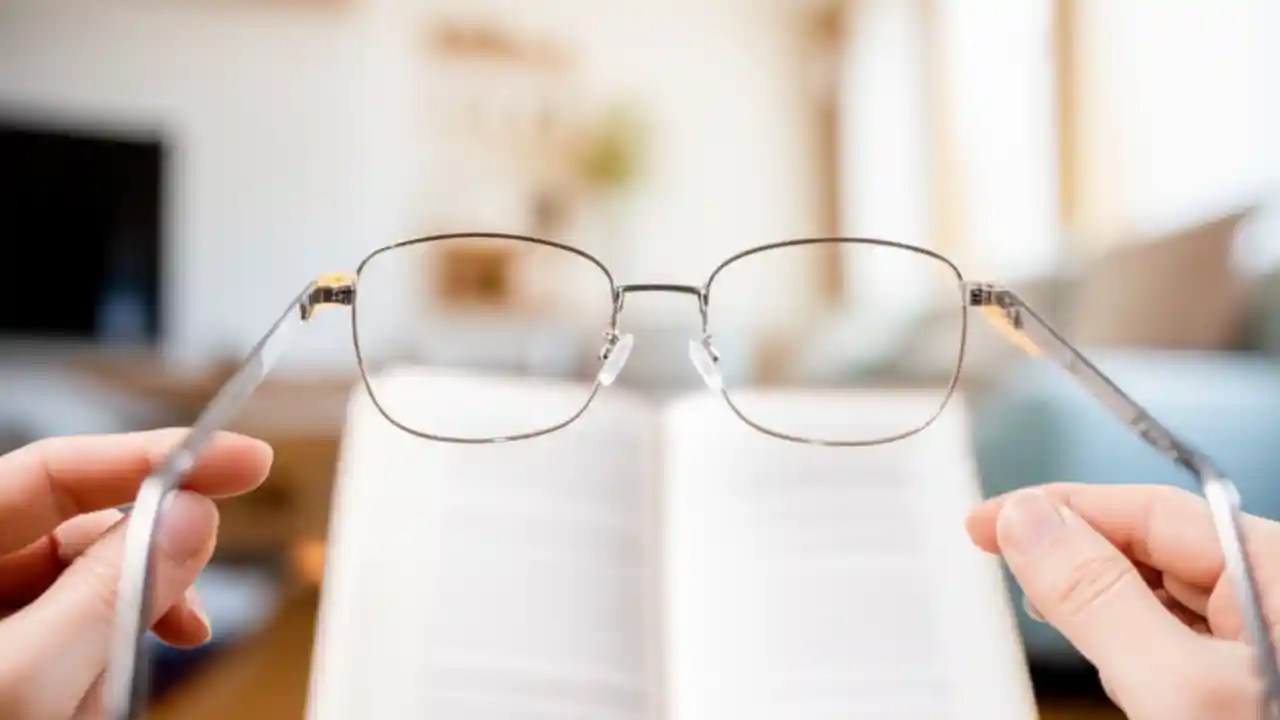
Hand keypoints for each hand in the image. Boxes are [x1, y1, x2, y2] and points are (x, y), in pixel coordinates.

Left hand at [0, 429, 271, 718]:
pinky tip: (121, 683)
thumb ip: (111, 590)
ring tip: (135, 673)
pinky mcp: (12, 674)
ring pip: (83, 592)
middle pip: (72, 530)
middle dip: (144, 561)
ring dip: (130, 624)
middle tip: (196, 598)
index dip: (149, 455)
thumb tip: (192, 515)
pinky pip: (75, 644)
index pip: (50, 472)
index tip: (241, 460)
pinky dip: (113, 659)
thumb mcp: (27, 681)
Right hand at [967, 484, 1279, 718]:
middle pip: (1157, 547)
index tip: (988, 522)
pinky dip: (1134, 641)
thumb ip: (1096, 598)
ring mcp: (1268, 642)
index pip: (1151, 510)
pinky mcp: (1251, 683)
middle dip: (1078, 552)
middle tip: (1005, 563)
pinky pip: (1184, 639)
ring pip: (1166, 594)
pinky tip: (1114, 661)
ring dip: (1102, 599)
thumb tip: (1027, 523)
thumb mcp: (1173, 689)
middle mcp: (1279, 596)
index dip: (1060, 508)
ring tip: (1055, 613)